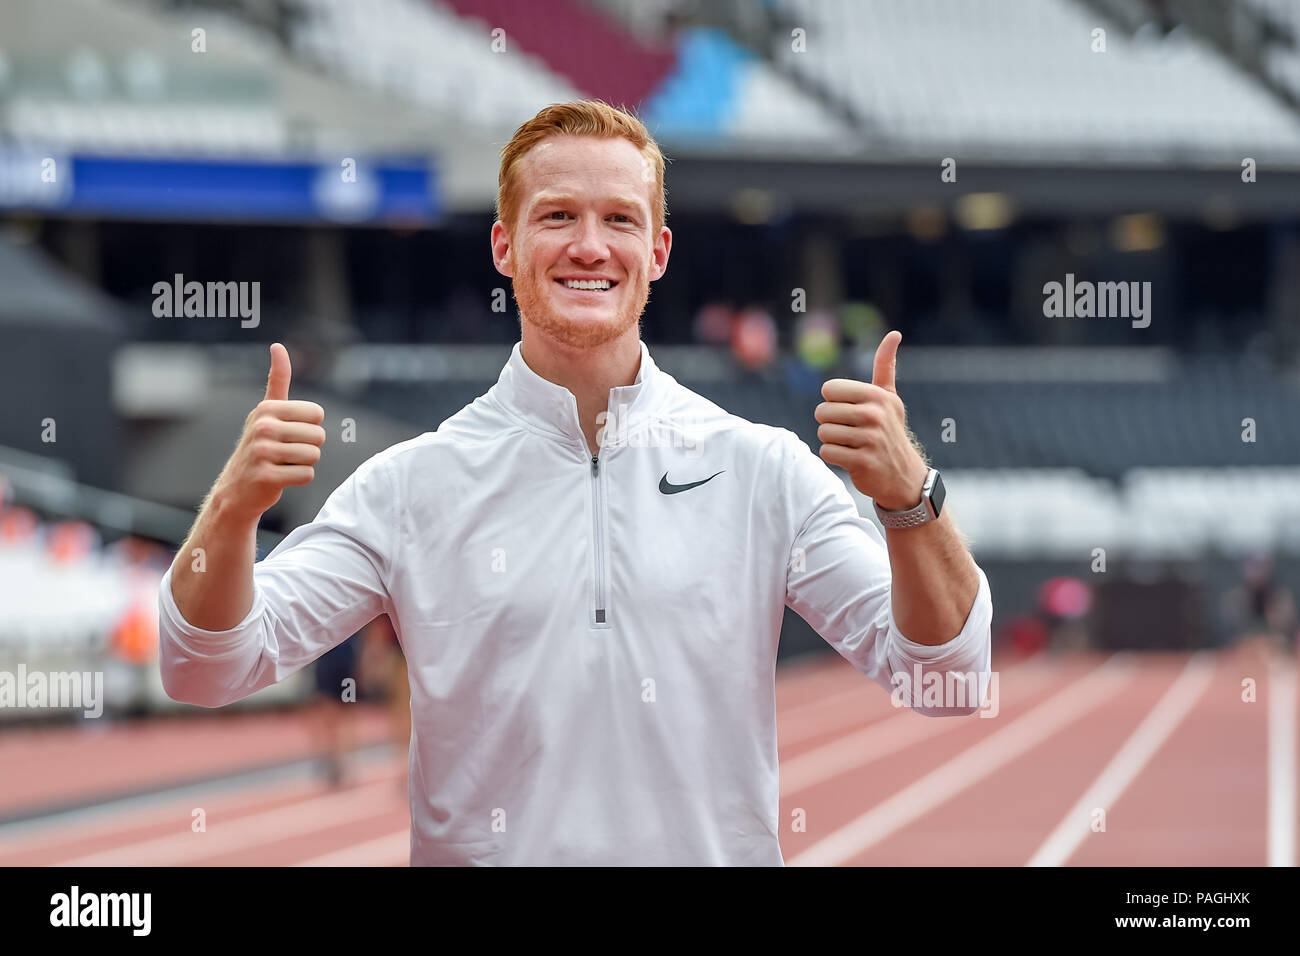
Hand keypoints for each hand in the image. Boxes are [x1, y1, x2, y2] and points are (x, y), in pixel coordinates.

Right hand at [212, 343, 325, 522]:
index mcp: (267, 409)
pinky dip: (299, 479)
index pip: (317, 414)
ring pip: (314, 456)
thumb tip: (278, 345)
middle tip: (285, 453)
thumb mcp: (266, 411)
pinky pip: (307, 475)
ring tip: (282, 464)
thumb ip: (277, 379)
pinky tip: (280, 478)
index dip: (310, 426)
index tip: (289, 433)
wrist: (237, 488)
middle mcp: (262, 427)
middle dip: (308, 447)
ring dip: (304, 464)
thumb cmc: (260, 445)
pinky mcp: (266, 476)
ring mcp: (263, 452)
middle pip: (318, 436)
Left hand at [815, 330, 929, 510]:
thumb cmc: (889, 430)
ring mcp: (869, 439)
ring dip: (832, 441)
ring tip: (851, 445)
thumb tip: (894, 334)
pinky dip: (833, 456)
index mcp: (876, 395)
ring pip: (823, 433)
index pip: (829, 390)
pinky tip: (850, 458)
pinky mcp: (862, 462)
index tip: (850, 412)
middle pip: (822, 412)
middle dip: (830, 423)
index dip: (833, 402)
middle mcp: (874, 415)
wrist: (903, 475)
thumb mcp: (889, 397)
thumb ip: (885, 366)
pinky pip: (827, 452)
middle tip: (850, 432)